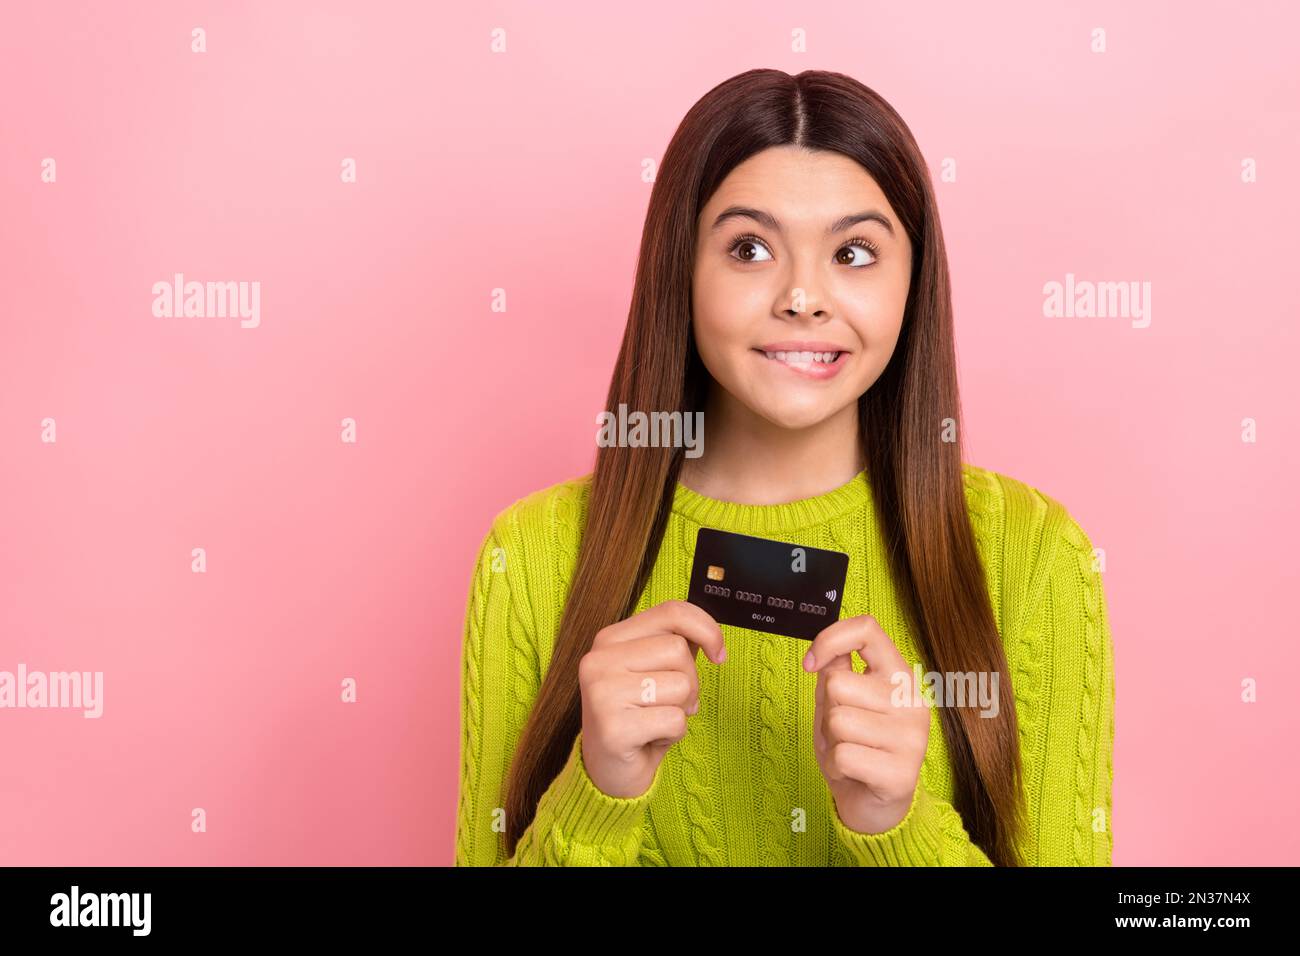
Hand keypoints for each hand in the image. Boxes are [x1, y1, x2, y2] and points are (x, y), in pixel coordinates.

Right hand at [577, 600, 726, 798]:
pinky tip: (650, 740)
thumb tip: (710, 634)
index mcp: (609, 639)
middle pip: (678, 650)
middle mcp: (599, 660)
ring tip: (656, 722)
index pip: (671, 612)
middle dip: (690, 682)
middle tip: (669, 705)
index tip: (718, 654)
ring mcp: (602, 693)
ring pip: (681, 684)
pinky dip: (674, 734)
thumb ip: (674, 645)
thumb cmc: (637, 717)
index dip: (706, 629)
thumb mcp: (653, 672)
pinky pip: (675, 720)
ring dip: (681, 710)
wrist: (607, 772)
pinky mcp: (613, 728)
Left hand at [804, 614, 929, 833]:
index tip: (811, 663)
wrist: (878, 808)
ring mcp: (911, 737)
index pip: (867, 630)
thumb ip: (837, 672)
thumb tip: (824, 650)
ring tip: (848, 752)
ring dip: (829, 741)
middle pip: (838, 682)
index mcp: (899, 676)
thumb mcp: (842, 705)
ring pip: (837, 720)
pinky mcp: (901, 773)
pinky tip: (852, 773)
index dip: (830, 638)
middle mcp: (912, 700)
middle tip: (842, 732)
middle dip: (826, 710)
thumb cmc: (858, 749)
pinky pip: (842, 755)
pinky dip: (834, 766)